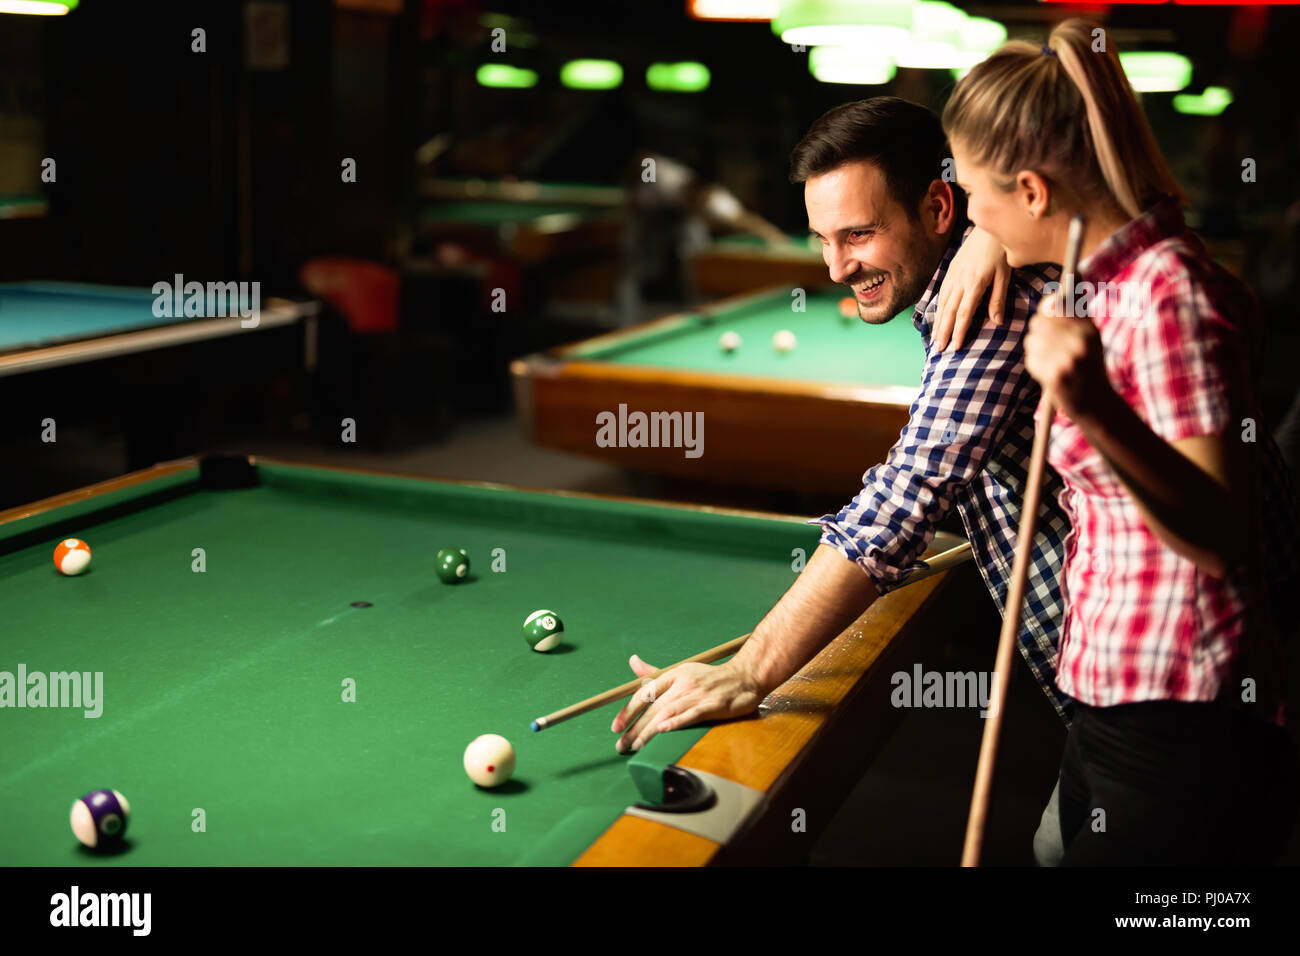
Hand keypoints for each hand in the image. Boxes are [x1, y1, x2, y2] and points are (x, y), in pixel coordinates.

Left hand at [611, 654, 764, 752]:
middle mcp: (682, 683)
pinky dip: (675, 722)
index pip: (644, 693)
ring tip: (635, 746)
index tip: (615, 727)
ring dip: (649, 731)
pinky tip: (662, 731)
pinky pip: (691, 714)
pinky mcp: (712, 704)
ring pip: (667, 713)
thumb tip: (633, 661)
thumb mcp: (681, 671)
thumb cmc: (709, 678)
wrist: (744, 678)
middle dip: (635, 728)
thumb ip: (655, 673)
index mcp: (673, 675)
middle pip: (653, 707)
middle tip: (621, 745)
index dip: (628, 711)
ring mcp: (697, 694)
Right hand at [934, 226, 1010, 351]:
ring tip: (934, 338)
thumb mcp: (1005, 275)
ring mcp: (952, 275)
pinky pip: (942, 293)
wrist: (988, 227)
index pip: (963, 313)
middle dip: (943, 331)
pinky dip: (938, 308)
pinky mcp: (950, 270)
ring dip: (938, 322)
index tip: (955, 347)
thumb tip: (996, 322)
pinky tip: (938, 317)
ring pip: (942, 303)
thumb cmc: (1001, 251)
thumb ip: (998, 299)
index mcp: (974, 283)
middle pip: (949, 311)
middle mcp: (959, 281)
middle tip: (938, 349)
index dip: (959, 332)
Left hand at [1023, 291, 1110, 421]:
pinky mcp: (1055, 376)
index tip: (1046, 313)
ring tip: (1050, 359)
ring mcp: (1067, 359)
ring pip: (1031, 340)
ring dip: (1035, 350)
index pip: (1056, 304)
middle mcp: (1080, 342)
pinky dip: (1035, 365)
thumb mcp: (1091, 338)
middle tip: (1048, 344)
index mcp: (1089, 330)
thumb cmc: (1089, 367)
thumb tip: (1063, 286)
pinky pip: (1031, 359)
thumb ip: (1076, 313)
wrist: (1096, 404)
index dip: (1046, 307)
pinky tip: (1049, 372)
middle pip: (1038, 321)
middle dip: (1038, 331)